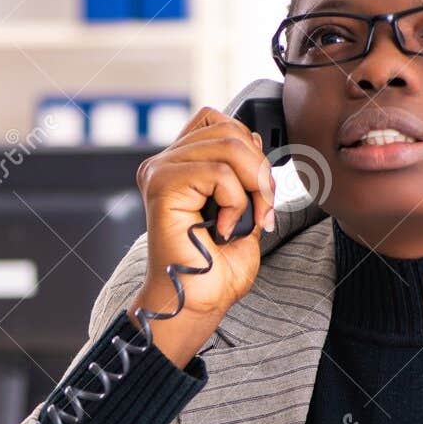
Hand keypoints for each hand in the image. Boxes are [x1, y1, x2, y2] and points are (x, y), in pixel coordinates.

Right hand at [129, 107, 275, 366]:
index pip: (217, 120)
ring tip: (248, 218)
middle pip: (228, 129)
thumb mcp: (242, 206)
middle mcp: (163, 163)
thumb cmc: (216, 267)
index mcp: (177, 164)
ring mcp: (159, 172)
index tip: (259, 192)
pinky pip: (219, 172)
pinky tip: (224, 228)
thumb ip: (243, 169)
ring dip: (253, 185)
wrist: (198, 302)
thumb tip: (253, 140)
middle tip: (262, 210)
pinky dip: (236, 201)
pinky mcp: (162, 186)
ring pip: (228, 145)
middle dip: (260, 169)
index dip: (248, 148)